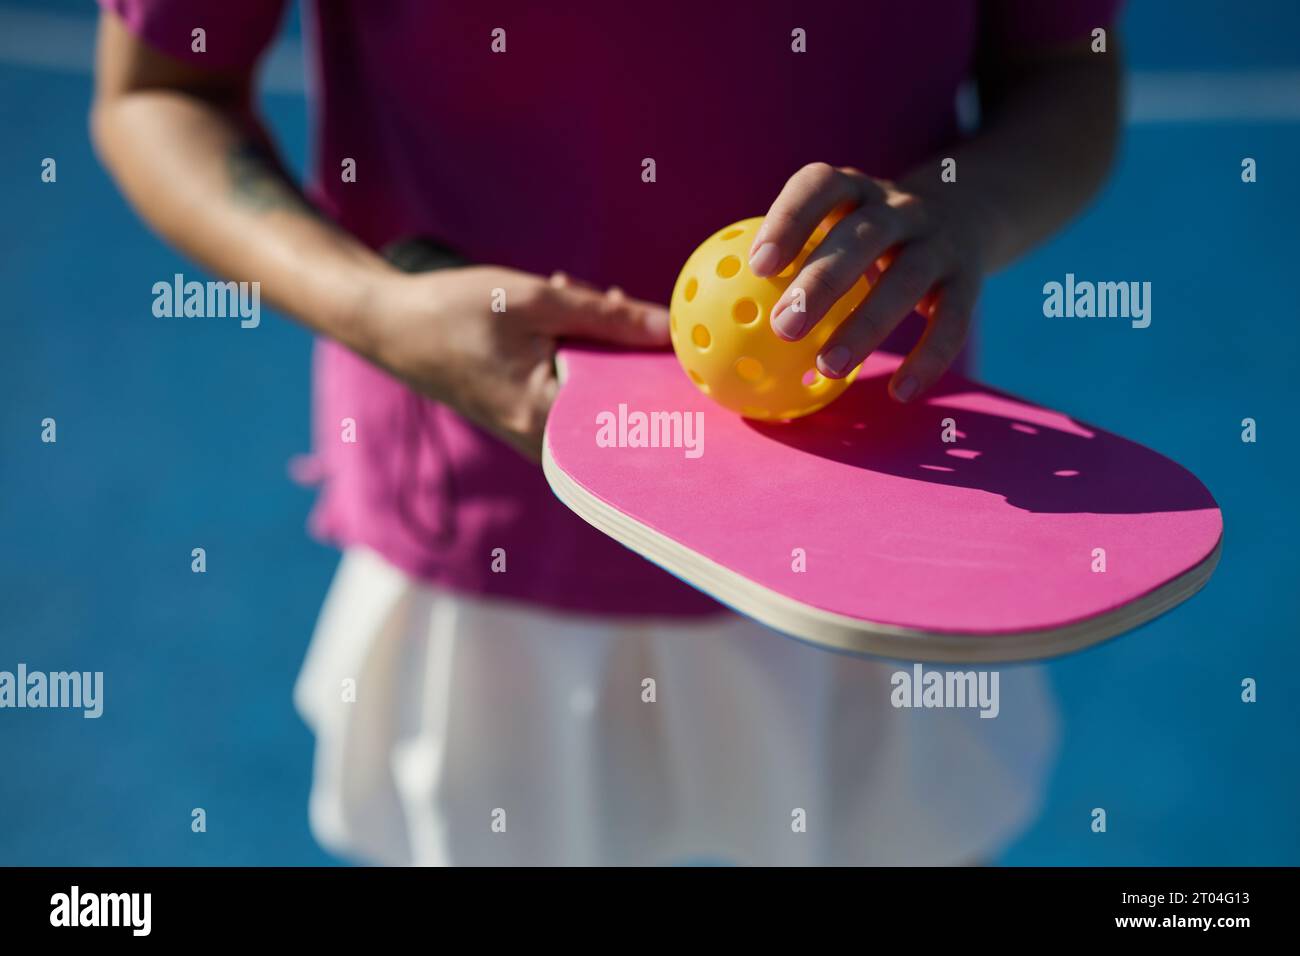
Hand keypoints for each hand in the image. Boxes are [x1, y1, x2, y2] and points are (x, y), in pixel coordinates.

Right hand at [368, 266, 669, 459]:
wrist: (392, 327)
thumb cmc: (455, 312)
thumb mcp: (537, 301)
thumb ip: (609, 317)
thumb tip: (670, 330)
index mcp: (547, 417)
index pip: (632, 406)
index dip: (659, 370)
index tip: (679, 342)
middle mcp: (546, 443)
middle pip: (618, 398)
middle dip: (621, 343)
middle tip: (603, 296)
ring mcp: (538, 438)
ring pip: (597, 390)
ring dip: (595, 341)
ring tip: (563, 295)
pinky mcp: (531, 424)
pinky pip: (575, 390)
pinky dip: (576, 352)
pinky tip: (557, 314)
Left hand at [749, 163, 990, 401]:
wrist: (964, 213)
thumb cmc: (863, 237)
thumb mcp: (831, 227)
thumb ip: (782, 263)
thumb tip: (706, 324)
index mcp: (853, 189)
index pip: (819, 186)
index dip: (788, 221)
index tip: (757, 266)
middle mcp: (899, 207)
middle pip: (861, 237)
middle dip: (821, 281)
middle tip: (783, 328)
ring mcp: (939, 241)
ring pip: (906, 279)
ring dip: (866, 325)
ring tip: (827, 367)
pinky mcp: (969, 279)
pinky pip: (952, 320)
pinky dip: (928, 357)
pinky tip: (899, 393)